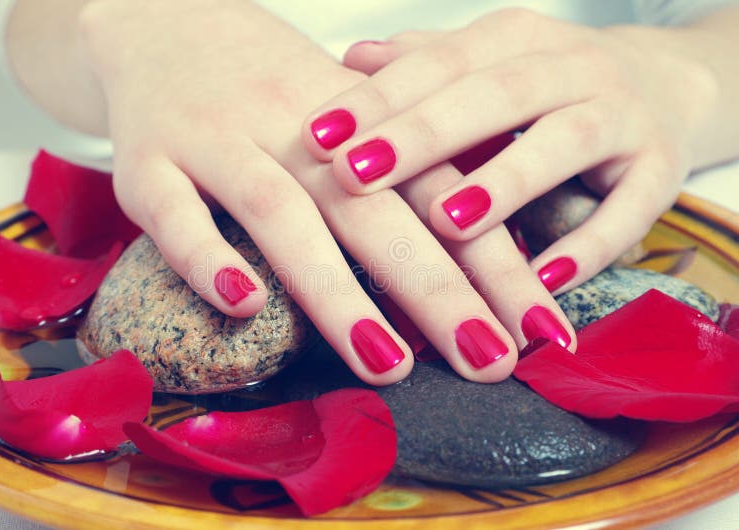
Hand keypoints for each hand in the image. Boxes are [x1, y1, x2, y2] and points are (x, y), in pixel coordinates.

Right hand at [76, 0, 571, 384]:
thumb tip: (481, 259)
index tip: (541, 328)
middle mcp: (291, 126)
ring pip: (280, 211)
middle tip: (491, 361)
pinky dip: (207, 257)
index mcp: (354, 119)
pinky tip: (245, 305)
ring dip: (336, 290)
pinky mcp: (145, 160)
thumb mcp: (349, 115)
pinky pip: (173, 212)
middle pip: (374, 208)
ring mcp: (215, 139)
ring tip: (387, 363)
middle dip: (438, 290)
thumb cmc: (271, 86)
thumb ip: (405, 175)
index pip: (437, 193)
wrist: (163, 21)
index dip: (494, 262)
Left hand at [301, 8, 717, 295]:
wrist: (665, 83)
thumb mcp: (486, 65)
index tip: (314, 136)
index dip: (377, 99)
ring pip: (566, 142)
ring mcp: (623, 116)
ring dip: (506, 183)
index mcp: (515, 40)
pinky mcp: (661, 172)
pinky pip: (628, 211)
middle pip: (493, 96)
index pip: (438, 63)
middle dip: (422, 136)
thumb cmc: (546, 85)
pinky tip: (541, 279)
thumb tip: (351, 60)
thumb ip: (423, 65)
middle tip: (355, 173)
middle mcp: (572, 67)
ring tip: (446, 221)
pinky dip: (588, 246)